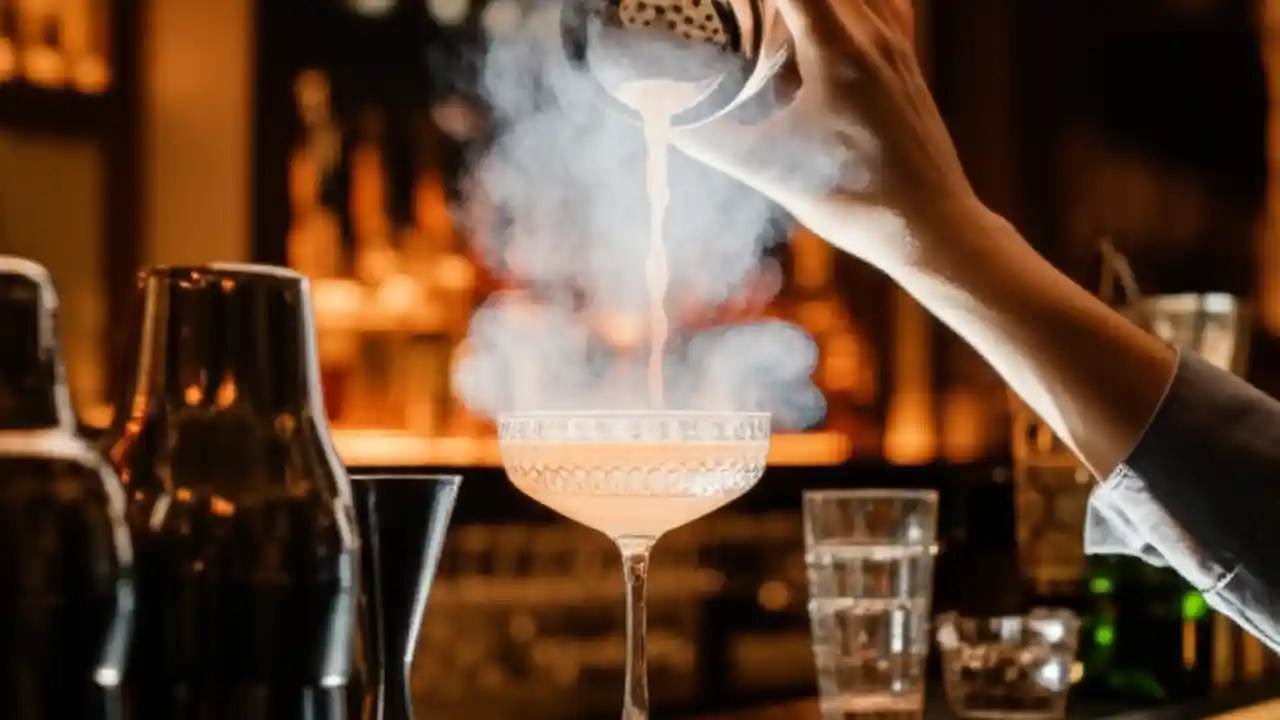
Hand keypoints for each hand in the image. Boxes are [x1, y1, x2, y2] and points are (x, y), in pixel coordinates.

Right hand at [675, 0, 986, 272]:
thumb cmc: (857, 203)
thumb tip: (662, 119)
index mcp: (839, 51)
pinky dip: (845, 2)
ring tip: (772, 15)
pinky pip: (879, 1)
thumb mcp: (772, 170)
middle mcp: (873, 33)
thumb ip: (713, 139)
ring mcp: (896, 41)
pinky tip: (824, 20)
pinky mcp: (906, 57)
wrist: (933, 227)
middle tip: (738, 9)